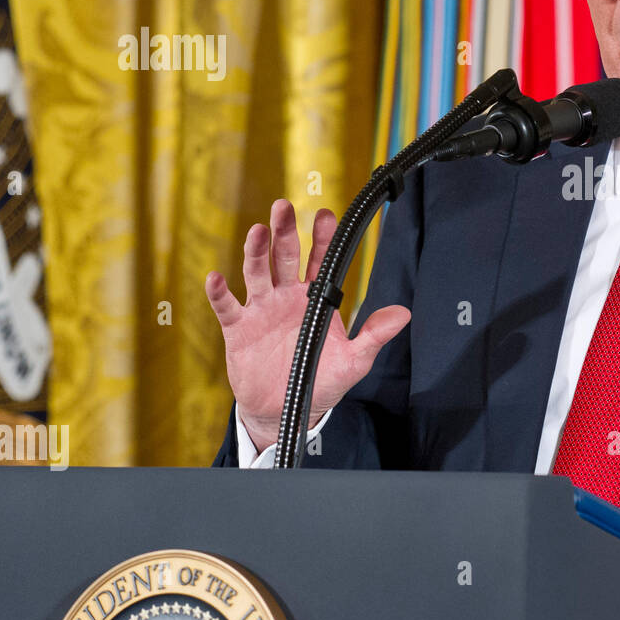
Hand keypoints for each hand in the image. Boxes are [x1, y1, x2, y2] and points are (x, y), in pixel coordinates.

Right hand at [205, 199, 410, 453]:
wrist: (286, 411)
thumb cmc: (322, 382)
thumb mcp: (354, 360)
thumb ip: (374, 335)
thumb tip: (404, 314)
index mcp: (314, 299)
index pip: (320, 261)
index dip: (322, 238)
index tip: (325, 215)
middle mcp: (286, 297)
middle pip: (284, 256)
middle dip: (284, 232)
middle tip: (283, 208)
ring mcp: (261, 310)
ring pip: (256, 273)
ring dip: (255, 252)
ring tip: (257, 231)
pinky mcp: (238, 329)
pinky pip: (227, 307)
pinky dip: (220, 293)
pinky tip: (216, 278)